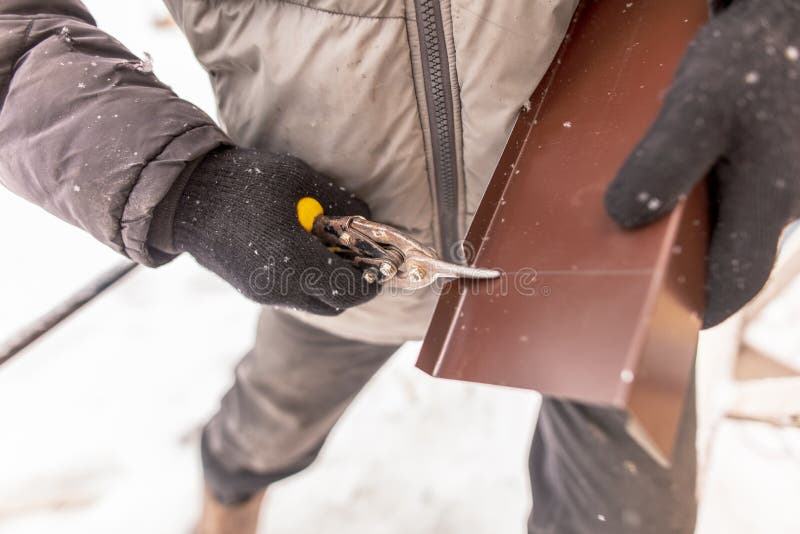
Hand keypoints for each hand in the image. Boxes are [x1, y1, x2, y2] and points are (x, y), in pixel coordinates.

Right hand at [174, 147, 376, 314]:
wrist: (185, 196)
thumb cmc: (245, 182)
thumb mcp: (300, 179)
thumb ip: (340, 201)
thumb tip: (368, 217)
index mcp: (294, 262)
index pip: (350, 291)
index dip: (372, 281)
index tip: (381, 264)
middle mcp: (280, 288)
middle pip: (335, 305)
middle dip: (355, 287)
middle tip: (362, 260)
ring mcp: (263, 294)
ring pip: (314, 304)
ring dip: (331, 287)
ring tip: (334, 254)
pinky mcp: (251, 291)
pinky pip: (293, 297)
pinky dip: (309, 284)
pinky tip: (306, 253)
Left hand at [605, 0, 799, 327]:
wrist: (784, 20)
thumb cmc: (751, 59)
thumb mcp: (699, 106)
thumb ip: (665, 162)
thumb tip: (623, 216)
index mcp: (769, 203)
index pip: (735, 283)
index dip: (698, 308)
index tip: (660, 320)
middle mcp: (781, 202)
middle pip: (731, 258)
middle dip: (687, 272)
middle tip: (639, 274)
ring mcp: (781, 183)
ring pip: (732, 228)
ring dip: (691, 236)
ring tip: (640, 231)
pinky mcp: (771, 163)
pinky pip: (734, 200)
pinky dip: (699, 205)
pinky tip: (667, 190)